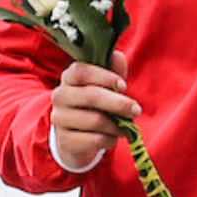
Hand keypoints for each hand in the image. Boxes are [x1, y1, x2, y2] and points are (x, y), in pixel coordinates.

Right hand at [51, 50, 137, 171]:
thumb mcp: (104, 86)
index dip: (105, 77)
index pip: (81, 72)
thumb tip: (117, 56)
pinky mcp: (65, 139)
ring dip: (117, 125)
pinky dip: (110, 139)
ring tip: (125, 127)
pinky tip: (112, 137)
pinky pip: (95, 140)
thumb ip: (112, 70)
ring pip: (95, 120)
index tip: (123, 86)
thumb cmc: (95, 105)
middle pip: (90, 96)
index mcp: (69, 77)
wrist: (76, 136)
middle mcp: (60, 96)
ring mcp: (59, 118)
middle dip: (119, 104)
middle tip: (136, 110)